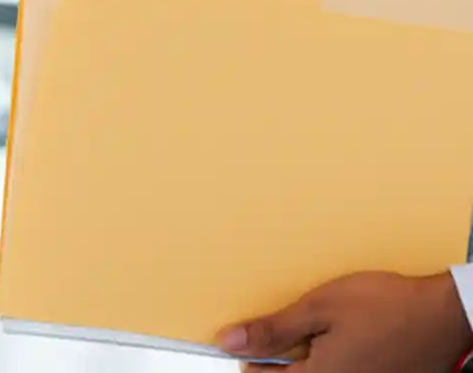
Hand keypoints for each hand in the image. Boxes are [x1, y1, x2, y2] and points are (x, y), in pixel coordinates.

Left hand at [217, 272, 472, 372]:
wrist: (444, 314)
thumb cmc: (385, 306)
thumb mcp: (319, 308)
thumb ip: (272, 330)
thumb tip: (228, 342)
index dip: (249, 356)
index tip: (245, 336)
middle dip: (278, 355)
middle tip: (286, 324)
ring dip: (305, 356)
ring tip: (316, 326)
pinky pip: (336, 372)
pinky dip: (327, 357)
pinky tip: (337, 335)